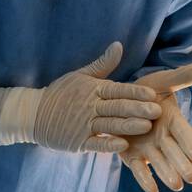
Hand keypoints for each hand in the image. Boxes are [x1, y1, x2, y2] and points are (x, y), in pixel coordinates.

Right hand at [32, 41, 163, 152]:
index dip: (135, 92)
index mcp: (93, 89)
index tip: (153, 95)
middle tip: (158, 111)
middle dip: (138, 109)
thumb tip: (118, 46)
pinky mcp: (77, 142)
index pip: (118, 89)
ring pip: (110, 125)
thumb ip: (102, 65)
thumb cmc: (59, 94)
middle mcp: (90, 107)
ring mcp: (83, 125)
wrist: (33, 114)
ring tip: (147, 127)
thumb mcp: (79, 75)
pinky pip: (95, 144)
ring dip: (128, 126)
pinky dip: (108, 144)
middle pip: (117, 107)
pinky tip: (123, 145)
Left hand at [119, 62, 191, 191]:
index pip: (184, 132)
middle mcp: (163, 137)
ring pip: (159, 163)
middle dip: (182, 164)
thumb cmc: (146, 91)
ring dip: (167, 174)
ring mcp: (148, 148)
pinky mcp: (132, 156)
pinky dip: (145, 180)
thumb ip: (182, 77)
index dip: (191, 143)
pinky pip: (139, 169)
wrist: (123, 102)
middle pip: (174, 151)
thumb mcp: (163, 81)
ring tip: (176, 186)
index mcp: (172, 120)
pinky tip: (153, 191)